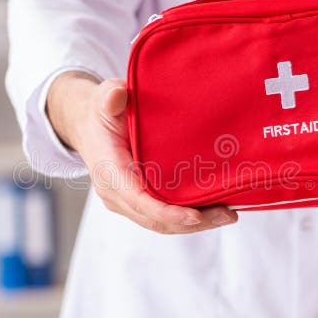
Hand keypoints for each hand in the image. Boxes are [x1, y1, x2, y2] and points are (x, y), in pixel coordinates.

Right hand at [47, 72, 237, 233]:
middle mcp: (115, 193)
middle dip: (192, 222)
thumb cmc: (101, 112)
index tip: (194, 216)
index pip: (138, 198)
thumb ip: (110, 96)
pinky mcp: (136, 203)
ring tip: (227, 214)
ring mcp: (125, 202)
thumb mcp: (103, 98)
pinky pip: (161, 217)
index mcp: (109, 170)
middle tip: (228, 214)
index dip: (166, 211)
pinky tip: (214, 209)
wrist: (89, 126)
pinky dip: (187, 217)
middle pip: (154, 219)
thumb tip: (118, 93)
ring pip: (160, 223)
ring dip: (195, 223)